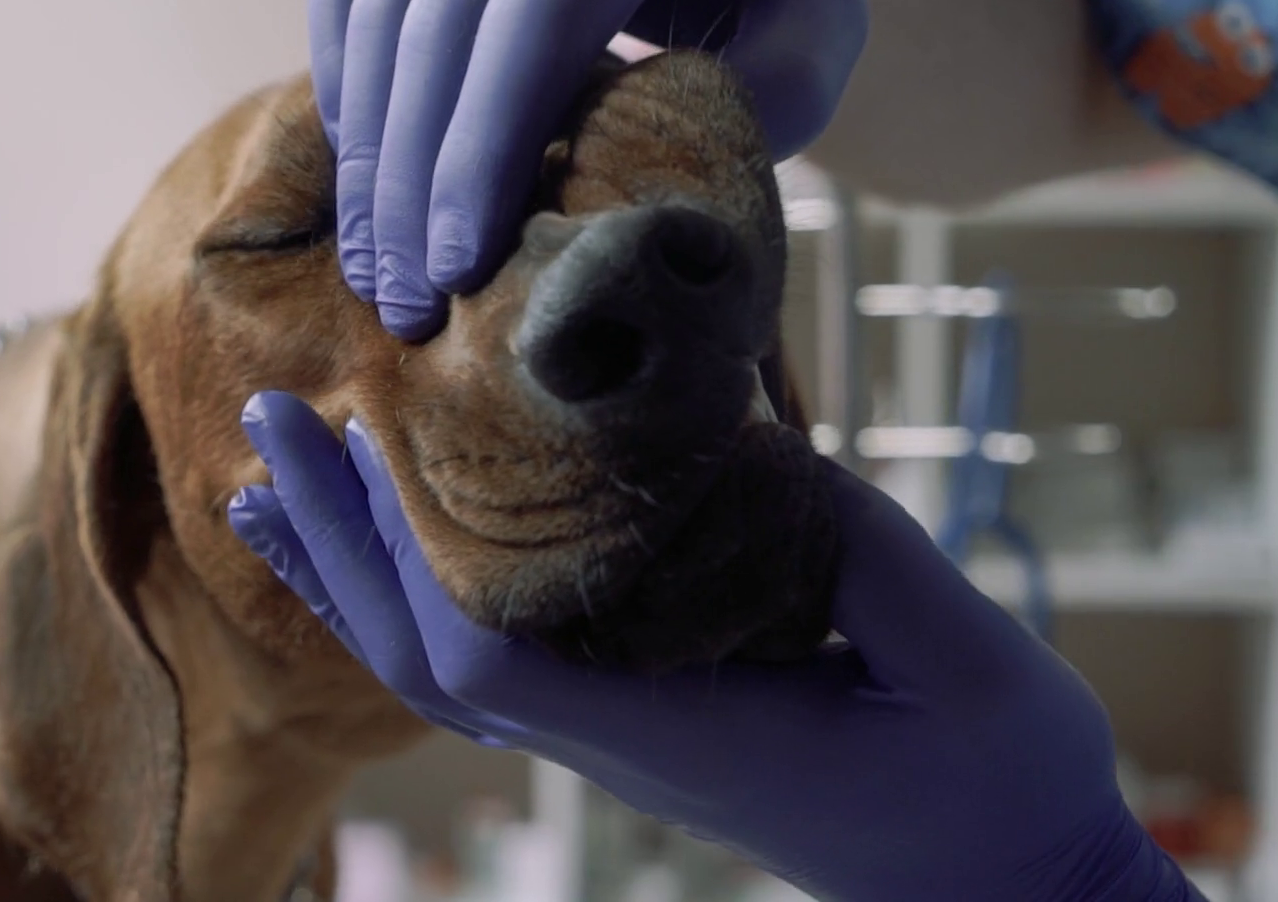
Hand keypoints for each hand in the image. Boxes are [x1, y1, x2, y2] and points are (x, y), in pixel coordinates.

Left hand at [231, 391, 1201, 901]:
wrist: (1008, 887)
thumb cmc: (1003, 785)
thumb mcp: (970, 661)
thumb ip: (860, 547)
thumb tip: (746, 435)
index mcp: (688, 734)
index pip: (492, 660)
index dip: (405, 552)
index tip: (359, 435)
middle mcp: (629, 746)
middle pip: (430, 662)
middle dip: (341, 545)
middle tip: (269, 422)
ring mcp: (629, 744)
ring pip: (445, 674)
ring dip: (356, 577)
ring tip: (272, 489)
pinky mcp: (648, 726)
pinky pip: (498, 669)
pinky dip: (421, 603)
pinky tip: (395, 554)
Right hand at [309, 0, 893, 338]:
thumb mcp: (820, 17)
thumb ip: (771, 102)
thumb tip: (656, 205)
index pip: (533, 26)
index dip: (484, 157)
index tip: (459, 269)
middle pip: (437, 30)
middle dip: (412, 185)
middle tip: (406, 307)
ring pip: (379, 10)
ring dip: (368, 154)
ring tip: (379, 268)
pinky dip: (344, 77)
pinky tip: (362, 171)